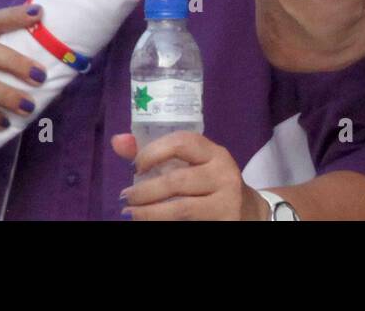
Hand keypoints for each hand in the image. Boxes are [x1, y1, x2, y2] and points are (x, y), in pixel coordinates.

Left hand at [112, 131, 266, 220]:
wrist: (246, 211)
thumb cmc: (208, 184)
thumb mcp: (190, 165)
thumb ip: (155, 154)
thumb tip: (117, 141)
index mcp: (214, 153)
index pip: (183, 142)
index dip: (154, 152)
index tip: (135, 167)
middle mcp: (223, 174)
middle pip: (177, 180)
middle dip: (144, 191)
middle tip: (125, 198)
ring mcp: (226, 201)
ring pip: (181, 208)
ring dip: (149, 213)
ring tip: (130, 214)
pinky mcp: (225, 222)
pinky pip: (188, 222)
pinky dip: (164, 223)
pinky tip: (150, 223)